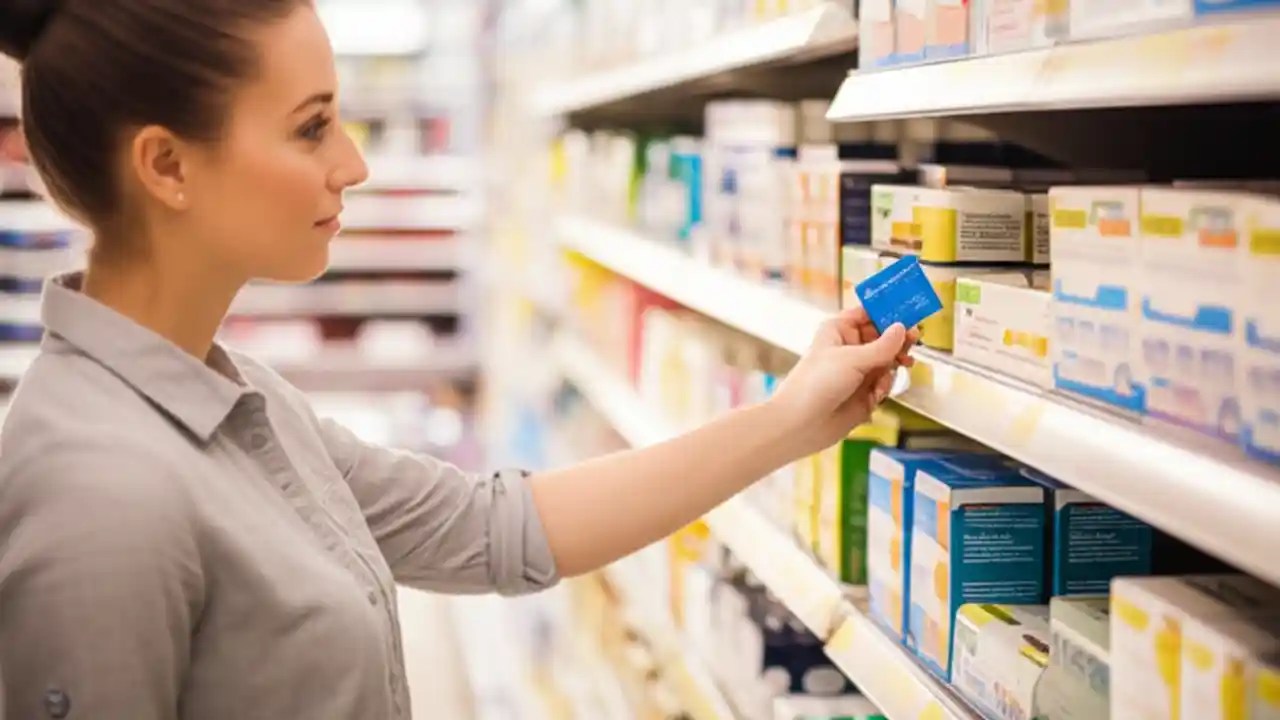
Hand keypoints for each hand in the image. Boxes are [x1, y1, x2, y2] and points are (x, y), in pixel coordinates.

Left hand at [770, 307, 919, 457]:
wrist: (801, 424)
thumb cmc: (815, 384)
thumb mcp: (852, 359)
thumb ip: (882, 346)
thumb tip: (903, 329)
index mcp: (839, 330)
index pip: (868, 313)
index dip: (889, 311)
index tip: (911, 310)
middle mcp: (849, 348)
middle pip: (883, 336)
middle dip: (898, 340)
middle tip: (914, 340)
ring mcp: (857, 371)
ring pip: (888, 360)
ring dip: (894, 364)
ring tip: (902, 365)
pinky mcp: (864, 393)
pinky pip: (885, 383)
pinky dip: (885, 386)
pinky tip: (877, 393)